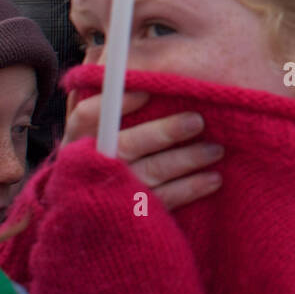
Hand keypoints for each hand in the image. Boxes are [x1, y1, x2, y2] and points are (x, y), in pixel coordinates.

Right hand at [62, 89, 221, 211]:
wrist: (103, 225)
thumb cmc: (111, 161)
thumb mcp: (104, 134)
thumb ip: (114, 104)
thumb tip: (133, 68)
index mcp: (78, 143)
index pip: (86, 117)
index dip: (116, 102)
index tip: (147, 90)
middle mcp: (89, 169)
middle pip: (125, 145)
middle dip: (163, 132)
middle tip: (197, 120)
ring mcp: (112, 196)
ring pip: (151, 173)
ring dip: (186, 159)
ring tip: (216, 149)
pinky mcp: (133, 218)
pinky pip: (164, 201)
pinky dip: (190, 189)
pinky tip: (213, 178)